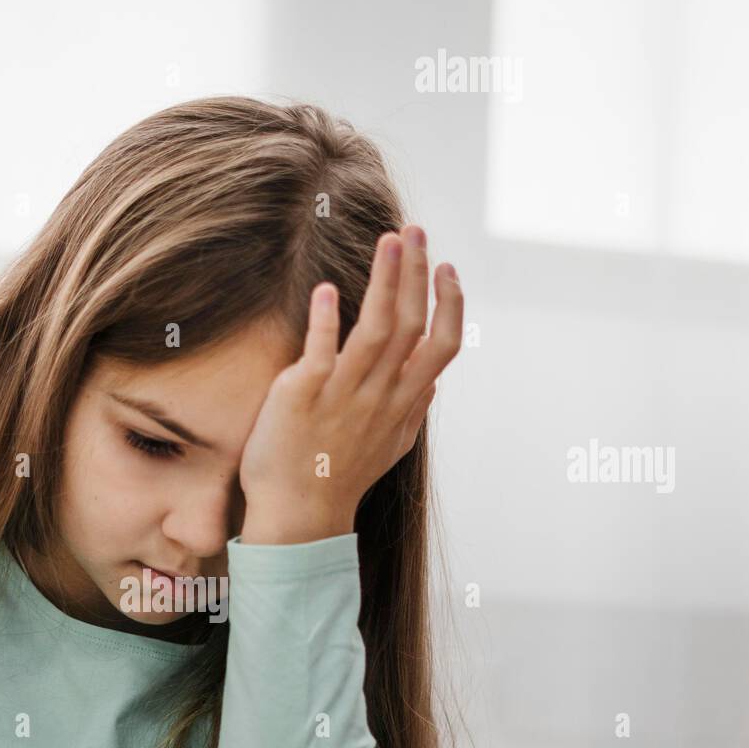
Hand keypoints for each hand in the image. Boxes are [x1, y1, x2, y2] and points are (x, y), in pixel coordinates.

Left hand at [238, 226, 462, 542]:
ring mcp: (342, 395)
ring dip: (385, 281)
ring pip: (377, 329)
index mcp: (402, 403)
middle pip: (411, 325)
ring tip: (389, 240)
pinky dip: (327, 321)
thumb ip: (413, 411)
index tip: (448, 269)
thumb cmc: (338, 479)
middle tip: (415, 230)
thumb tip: (433, 380)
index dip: (450, 304)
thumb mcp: (390, 448)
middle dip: (417, 273)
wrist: (298, 517)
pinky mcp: (303, 397)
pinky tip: (329, 289)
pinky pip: (320, 353)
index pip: (441, 346)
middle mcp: (379, 395)